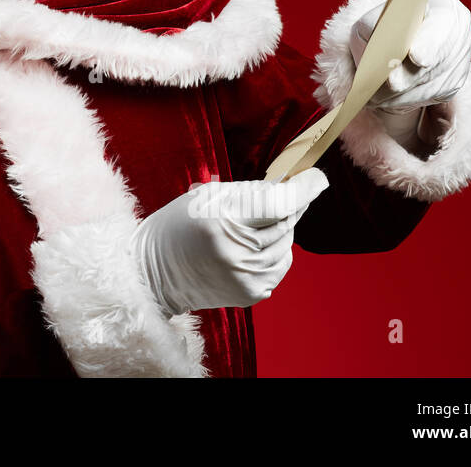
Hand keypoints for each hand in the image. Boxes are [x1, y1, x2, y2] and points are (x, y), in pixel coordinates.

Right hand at [129, 169, 329, 315]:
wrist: (153, 273)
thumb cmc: (178, 225)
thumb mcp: (205, 197)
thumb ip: (248, 192)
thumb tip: (289, 188)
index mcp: (219, 222)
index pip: (277, 204)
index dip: (302, 190)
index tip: (317, 178)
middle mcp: (235, 253)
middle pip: (285, 222)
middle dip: (290, 206)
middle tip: (288, 192)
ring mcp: (244, 277)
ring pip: (286, 244)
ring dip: (280, 229)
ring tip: (257, 224)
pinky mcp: (249, 293)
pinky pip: (280, 266)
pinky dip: (275, 252)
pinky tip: (254, 246)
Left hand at [351, 0, 470, 113]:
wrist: (401, 35)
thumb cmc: (385, 25)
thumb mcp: (372, 18)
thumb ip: (371, 30)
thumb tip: (376, 58)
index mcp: (443, 5)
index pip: (441, 25)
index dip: (430, 43)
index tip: (417, 57)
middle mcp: (459, 31)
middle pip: (437, 60)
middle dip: (411, 75)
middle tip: (390, 84)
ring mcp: (461, 58)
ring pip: (432, 83)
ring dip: (404, 93)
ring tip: (375, 97)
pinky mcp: (455, 82)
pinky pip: (431, 96)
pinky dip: (407, 100)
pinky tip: (387, 100)